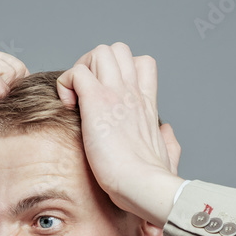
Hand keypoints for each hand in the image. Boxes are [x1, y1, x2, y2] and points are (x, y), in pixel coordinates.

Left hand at [56, 42, 182, 225]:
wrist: (144, 185)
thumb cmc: (151, 179)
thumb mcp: (166, 154)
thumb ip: (168, 141)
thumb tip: (167, 133)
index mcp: (146, 104)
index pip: (141, 64)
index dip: (121, 70)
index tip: (107, 96)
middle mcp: (132, 93)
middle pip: (118, 50)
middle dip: (96, 64)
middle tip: (86, 93)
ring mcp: (115, 94)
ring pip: (99, 52)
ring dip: (82, 68)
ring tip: (77, 97)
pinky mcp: (97, 102)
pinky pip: (76, 72)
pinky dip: (67, 83)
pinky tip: (68, 106)